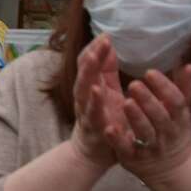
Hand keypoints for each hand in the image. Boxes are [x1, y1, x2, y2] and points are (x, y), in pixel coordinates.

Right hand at [70, 36, 123, 167]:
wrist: (94, 154)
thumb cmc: (103, 121)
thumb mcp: (107, 91)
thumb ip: (107, 70)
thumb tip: (107, 44)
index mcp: (91, 87)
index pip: (89, 64)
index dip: (95, 49)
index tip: (106, 35)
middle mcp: (85, 98)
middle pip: (84, 73)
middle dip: (91, 57)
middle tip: (100, 42)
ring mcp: (87, 112)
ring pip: (83, 90)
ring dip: (87, 73)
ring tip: (93, 57)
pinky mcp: (93, 127)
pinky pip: (92, 113)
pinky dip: (94, 101)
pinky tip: (98, 90)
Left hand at [109, 64, 190, 184]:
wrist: (170, 169)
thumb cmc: (172, 132)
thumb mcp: (180, 113)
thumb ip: (182, 89)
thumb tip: (189, 65)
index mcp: (178, 119)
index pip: (176, 101)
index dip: (164, 87)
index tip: (150, 72)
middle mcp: (167, 133)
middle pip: (160, 116)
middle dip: (148, 100)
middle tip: (133, 84)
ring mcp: (150, 147)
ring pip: (144, 132)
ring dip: (136, 118)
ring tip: (126, 102)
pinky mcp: (133, 159)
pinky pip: (125, 149)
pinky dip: (117, 139)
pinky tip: (109, 128)